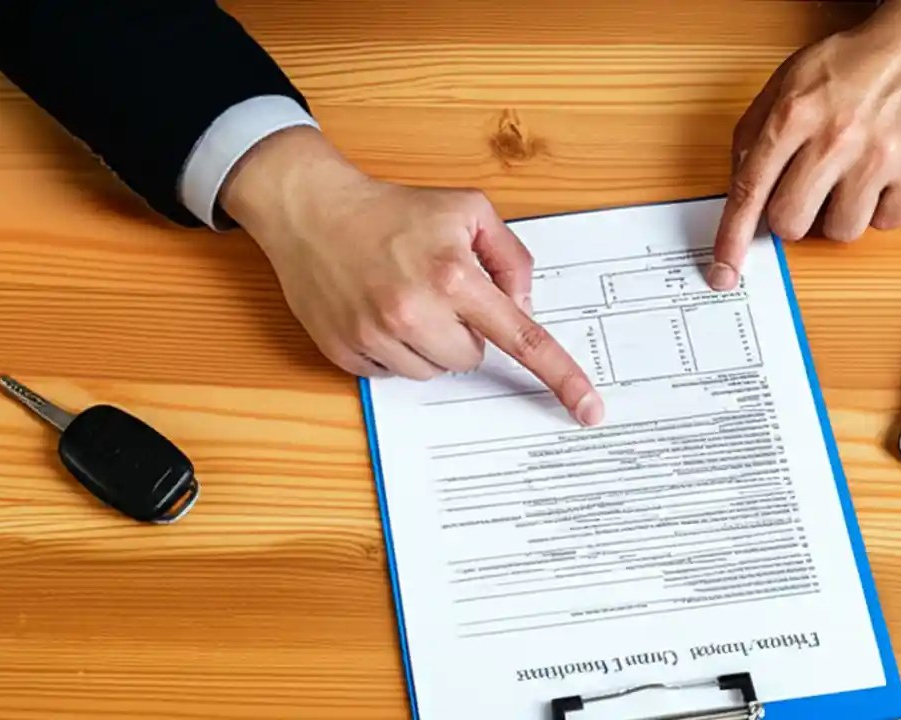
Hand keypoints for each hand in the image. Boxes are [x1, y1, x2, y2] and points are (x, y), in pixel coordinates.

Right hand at [220, 126, 604, 425]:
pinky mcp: (345, 351)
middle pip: (472, 358)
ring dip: (428, 343)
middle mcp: (415, 311)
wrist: (310, 209)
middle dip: (464, 330)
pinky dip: (393, 349)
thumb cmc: (392, 209)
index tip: (590, 410)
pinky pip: (393, 374)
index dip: (560, 376)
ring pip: (434, 371)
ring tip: (401, 297)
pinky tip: (375, 310)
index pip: (521, 337)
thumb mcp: (468, 211)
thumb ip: (511, 259)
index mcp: (454, 276)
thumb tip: (520, 308)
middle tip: (435, 291)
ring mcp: (376, 335)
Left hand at [708, 0, 900, 289]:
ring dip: (841, 214)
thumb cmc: (857, 63)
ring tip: (854, 176)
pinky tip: (886, 174)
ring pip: (840, 231)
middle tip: (810, 193)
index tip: (723, 272)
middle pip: (792, 222)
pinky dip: (883, 207)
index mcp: (795, 114)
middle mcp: (835, 138)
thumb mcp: (790, 81)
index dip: (732, 238)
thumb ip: (757, 133)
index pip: (750, 190)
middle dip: (795, 218)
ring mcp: (880, 158)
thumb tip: (738, 188)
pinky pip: (886, 223)